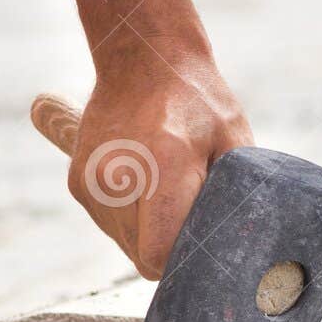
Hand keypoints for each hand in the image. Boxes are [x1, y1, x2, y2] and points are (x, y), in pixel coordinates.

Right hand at [68, 45, 252, 278]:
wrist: (143, 59)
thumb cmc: (199, 103)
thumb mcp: (235, 143)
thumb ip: (237, 199)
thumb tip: (243, 250)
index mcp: (163, 165)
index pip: (159, 252)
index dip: (185, 262)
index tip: (205, 249)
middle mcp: (117, 177)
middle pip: (144, 256)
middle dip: (173, 248)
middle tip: (194, 215)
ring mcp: (91, 182)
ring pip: (127, 246)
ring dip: (151, 235)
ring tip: (170, 194)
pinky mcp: (77, 184)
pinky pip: (112, 228)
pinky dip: (133, 221)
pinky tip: (149, 188)